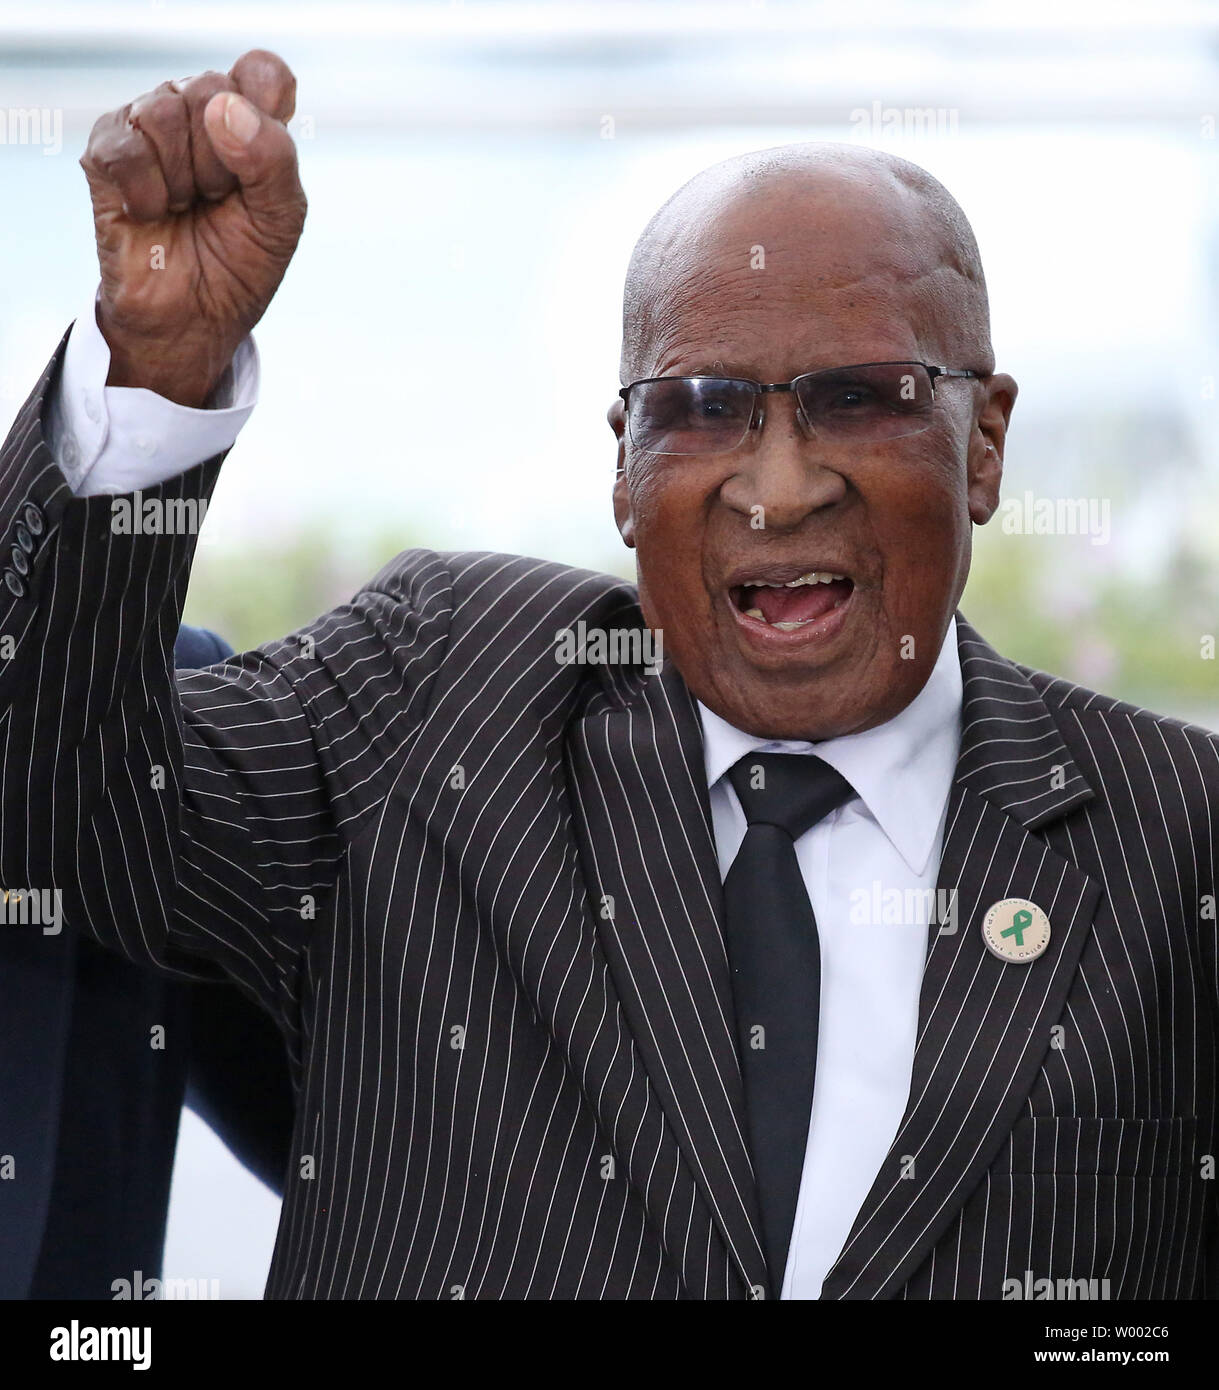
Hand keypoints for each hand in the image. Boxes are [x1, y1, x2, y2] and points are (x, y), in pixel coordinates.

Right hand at [80, 49, 305, 406]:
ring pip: (163, 110)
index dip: (265, 108)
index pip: (261, 72)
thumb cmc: (239, 267)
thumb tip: (224, 109)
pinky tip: (153, 213)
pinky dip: (147, 191)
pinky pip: (126, 146)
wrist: (192, 321)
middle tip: (218, 202)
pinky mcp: (106, 154)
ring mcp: (147, 128)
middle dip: (225, 163)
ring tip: (185, 208)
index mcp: (248, 122)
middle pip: (213, 89)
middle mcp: (196, 113)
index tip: (260, 164)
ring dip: (184, 179)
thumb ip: (274, 159)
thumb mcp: (281, 219)